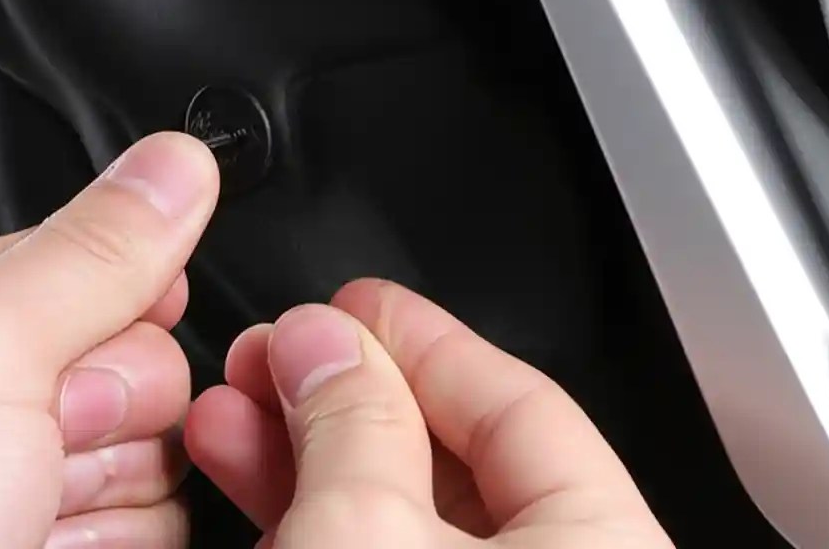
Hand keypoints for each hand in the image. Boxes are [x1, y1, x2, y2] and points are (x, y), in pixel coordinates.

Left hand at [0, 133, 219, 548]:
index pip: (102, 271)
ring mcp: (19, 491)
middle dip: (112, 414)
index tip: (85, 350)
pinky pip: (156, 533)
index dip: (123, 312)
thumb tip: (179, 160)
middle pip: (148, 371)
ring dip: (110, 494)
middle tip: (34, 446)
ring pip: (163, 461)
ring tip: (20, 519)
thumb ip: (91, 251)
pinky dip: (110, 548)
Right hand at [186, 279, 674, 547]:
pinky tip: (241, 482)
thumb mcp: (370, 535)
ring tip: (226, 414)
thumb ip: (354, 420)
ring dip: (300, 455)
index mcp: (603, 547)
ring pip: (390, 515)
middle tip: (271, 354)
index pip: (521, 403)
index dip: (424, 340)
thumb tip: (326, 342)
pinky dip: (301, 520)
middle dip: (340, 393)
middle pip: (446, 457)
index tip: (352, 304)